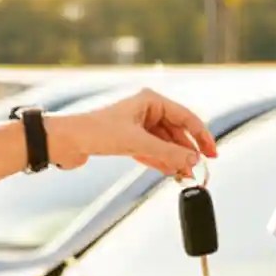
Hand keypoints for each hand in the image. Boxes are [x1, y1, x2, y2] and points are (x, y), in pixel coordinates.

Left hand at [46, 88, 217, 177]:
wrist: (64, 142)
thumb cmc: (95, 132)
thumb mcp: (136, 143)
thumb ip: (168, 152)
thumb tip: (194, 160)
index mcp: (150, 99)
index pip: (186, 117)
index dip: (201, 136)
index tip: (212, 154)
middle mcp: (145, 110)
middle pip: (177, 132)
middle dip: (188, 152)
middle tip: (199, 171)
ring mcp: (136, 125)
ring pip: (165, 144)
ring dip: (176, 160)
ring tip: (187, 177)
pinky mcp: (127, 140)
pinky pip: (152, 151)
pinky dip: (162, 162)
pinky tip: (172, 173)